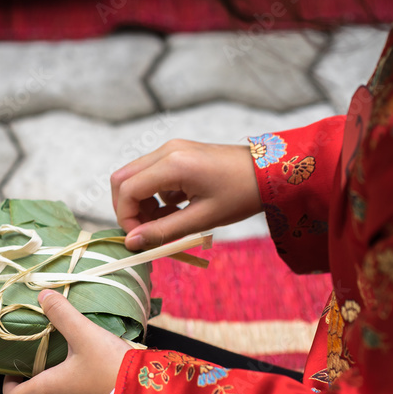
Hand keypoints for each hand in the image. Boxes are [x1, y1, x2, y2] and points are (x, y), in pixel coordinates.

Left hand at [3, 290, 132, 393]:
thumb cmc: (109, 366)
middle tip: (42, 368)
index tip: (16, 370)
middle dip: (33, 389)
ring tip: (68, 374)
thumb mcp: (84, 334)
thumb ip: (62, 314)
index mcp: (47, 391)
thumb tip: (43, 295)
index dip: (8, 385)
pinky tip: (90, 386)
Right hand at [110, 140, 261, 250]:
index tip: (139, 240)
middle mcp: (167, 151)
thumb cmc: (241, 195)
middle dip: (128, 210)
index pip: (128, 191)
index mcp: (173, 164)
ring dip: (141, 205)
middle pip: (123, 180)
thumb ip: (163, 231)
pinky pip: (151, 176)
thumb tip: (132, 243)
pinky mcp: (178, 154)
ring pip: (135, 178)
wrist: (269, 172)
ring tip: (165, 224)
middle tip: (145, 232)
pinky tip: (176, 210)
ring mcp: (172, 150)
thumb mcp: (202, 219)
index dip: (126, 218)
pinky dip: (154, 197)